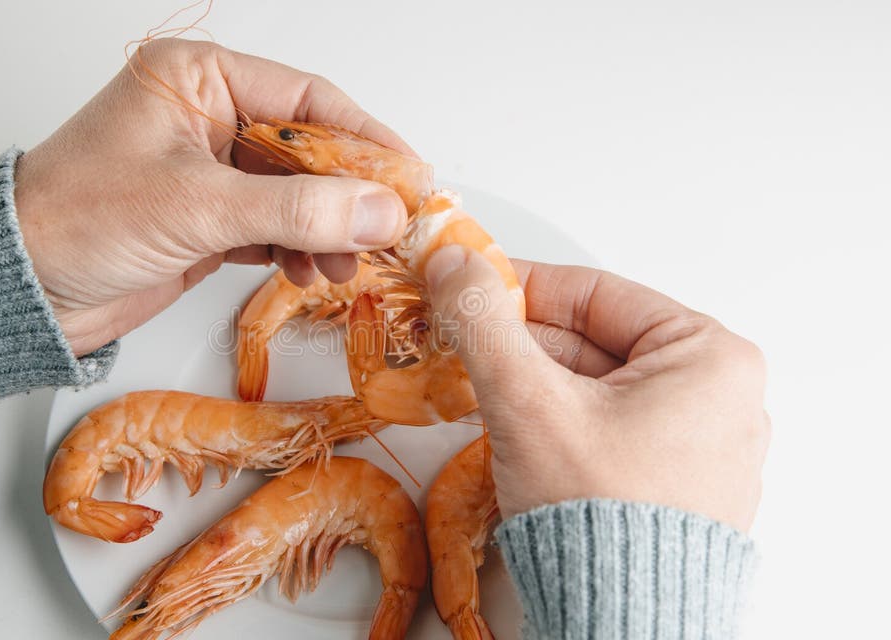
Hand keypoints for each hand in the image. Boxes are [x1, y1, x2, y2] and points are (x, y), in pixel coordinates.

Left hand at [15, 39, 409, 355]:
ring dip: (327, 229)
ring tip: (347, 264)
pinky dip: (298, 249)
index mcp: (199, 79)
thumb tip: (382, 210)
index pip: (308, 99)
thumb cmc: (80, 221)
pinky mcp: (208, 218)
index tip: (412, 176)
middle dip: (349, 195)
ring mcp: (210, 171)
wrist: (22, 288)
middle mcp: (209, 117)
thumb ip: (299, 207)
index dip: (367, 138)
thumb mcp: (200, 207)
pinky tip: (309, 272)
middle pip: (310, 149)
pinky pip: (274, 226)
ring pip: (296, 193)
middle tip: (389, 230)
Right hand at [425, 246, 769, 531]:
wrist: (622, 628)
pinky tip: (513, 422)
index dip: (520, 284)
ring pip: (596, 385)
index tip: (470, 281)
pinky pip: (608, 426)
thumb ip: (485, 323)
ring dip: (532, 379)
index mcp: (711, 358)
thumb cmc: (602, 524)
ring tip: (476, 379)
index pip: (596, 294)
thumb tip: (453, 265)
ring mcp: (699, 444)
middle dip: (520, 339)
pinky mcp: (674, 481)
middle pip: (594, 341)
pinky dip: (558, 418)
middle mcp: (718, 397)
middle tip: (461, 332)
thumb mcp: (529, 403)